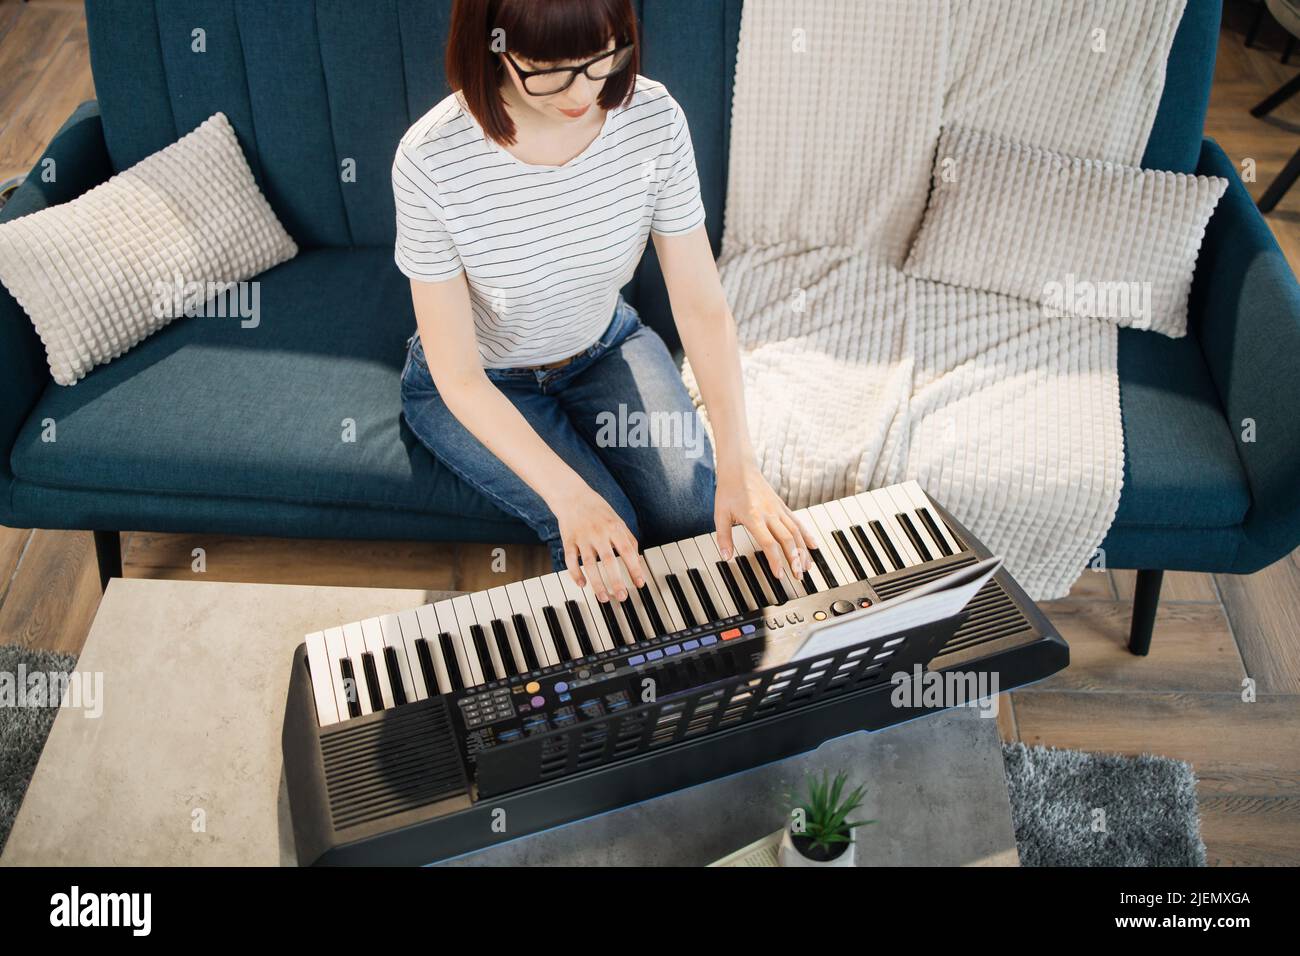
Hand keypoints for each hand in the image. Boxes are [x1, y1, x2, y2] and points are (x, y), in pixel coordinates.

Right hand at [552, 483, 645, 601]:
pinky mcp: (568, 540)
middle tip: (622, 597)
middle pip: (609, 561)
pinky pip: (571, 560)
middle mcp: (599, 533)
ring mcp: (582, 537)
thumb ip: (629, 540)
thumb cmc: (598, 510)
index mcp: (614, 528)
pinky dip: (575, 574)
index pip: (627, 551)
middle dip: (616, 581)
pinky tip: (582, 584)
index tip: (640, 584)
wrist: (572, 495)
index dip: (635, 568)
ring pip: (589, 564)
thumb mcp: (618, 521)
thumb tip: (638, 562)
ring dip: (597, 583)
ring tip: (603, 598)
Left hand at [714, 461, 812, 579]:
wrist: (739, 468)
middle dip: (794, 559)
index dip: (775, 560)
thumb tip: (726, 557)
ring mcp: (778, 509)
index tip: (779, 575)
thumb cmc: (729, 491)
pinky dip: (807, 534)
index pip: (768, 542)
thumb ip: (723, 537)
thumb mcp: (720, 514)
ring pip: (796, 531)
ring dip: (803, 550)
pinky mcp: (782, 506)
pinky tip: (814, 546)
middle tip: (798, 576)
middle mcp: (769, 513)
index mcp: (754, 516)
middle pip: (787, 539)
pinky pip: (797, 522)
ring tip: (807, 567)